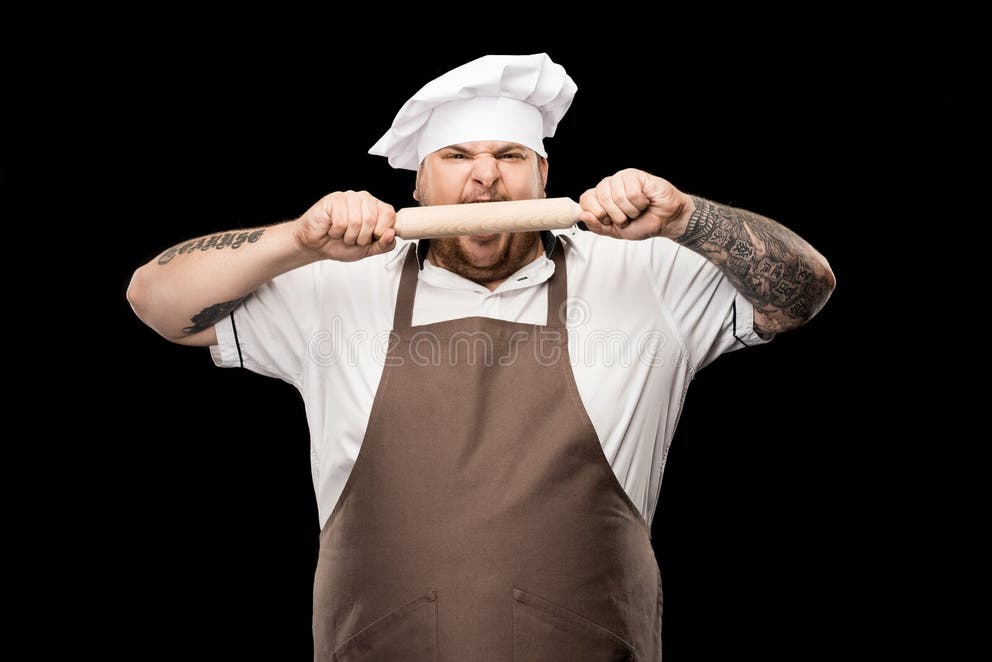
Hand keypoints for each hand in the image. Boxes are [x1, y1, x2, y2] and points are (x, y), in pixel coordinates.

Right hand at [294, 190, 396, 261]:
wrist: (317, 245)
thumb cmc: (341, 244)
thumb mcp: (368, 249)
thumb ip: (384, 244)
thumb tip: (391, 234)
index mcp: (376, 208)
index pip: (389, 214)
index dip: (381, 231)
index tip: (370, 238)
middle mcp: (365, 199)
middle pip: (372, 219)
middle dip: (362, 237)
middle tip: (353, 238)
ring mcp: (349, 197)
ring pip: (356, 221)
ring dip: (348, 236)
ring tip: (342, 234)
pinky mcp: (334, 200)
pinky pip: (341, 220)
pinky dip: (336, 231)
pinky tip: (333, 229)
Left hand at [577, 169, 693, 240]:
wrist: (665, 220)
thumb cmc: (642, 224)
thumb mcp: (615, 232)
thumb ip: (596, 226)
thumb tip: (582, 215)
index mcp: (600, 198)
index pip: (585, 200)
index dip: (597, 213)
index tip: (609, 221)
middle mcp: (608, 186)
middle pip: (601, 199)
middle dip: (617, 216)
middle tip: (627, 217)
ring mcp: (621, 179)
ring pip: (618, 197)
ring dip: (631, 210)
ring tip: (638, 209)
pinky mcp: (635, 175)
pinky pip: (632, 192)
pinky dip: (640, 203)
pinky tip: (645, 201)